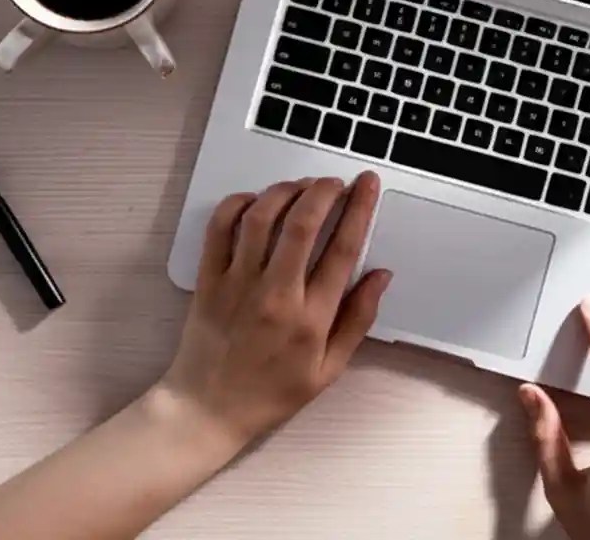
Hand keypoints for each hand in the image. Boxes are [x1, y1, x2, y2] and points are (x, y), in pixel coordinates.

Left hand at [159, 173, 391, 448]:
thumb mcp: (329, 369)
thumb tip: (381, 276)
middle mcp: (275, 295)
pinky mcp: (208, 280)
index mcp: (311, 318)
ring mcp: (238, 284)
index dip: (360, 209)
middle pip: (304, 223)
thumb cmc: (272, 392)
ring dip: (286, 191)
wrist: (209, 408)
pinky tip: (256, 200)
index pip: (343, 249)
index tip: (367, 185)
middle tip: (336, 181)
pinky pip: (221, 228)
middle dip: (324, 190)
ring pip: (263, 218)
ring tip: (301, 186)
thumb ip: (358, 319)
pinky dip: (238, 204)